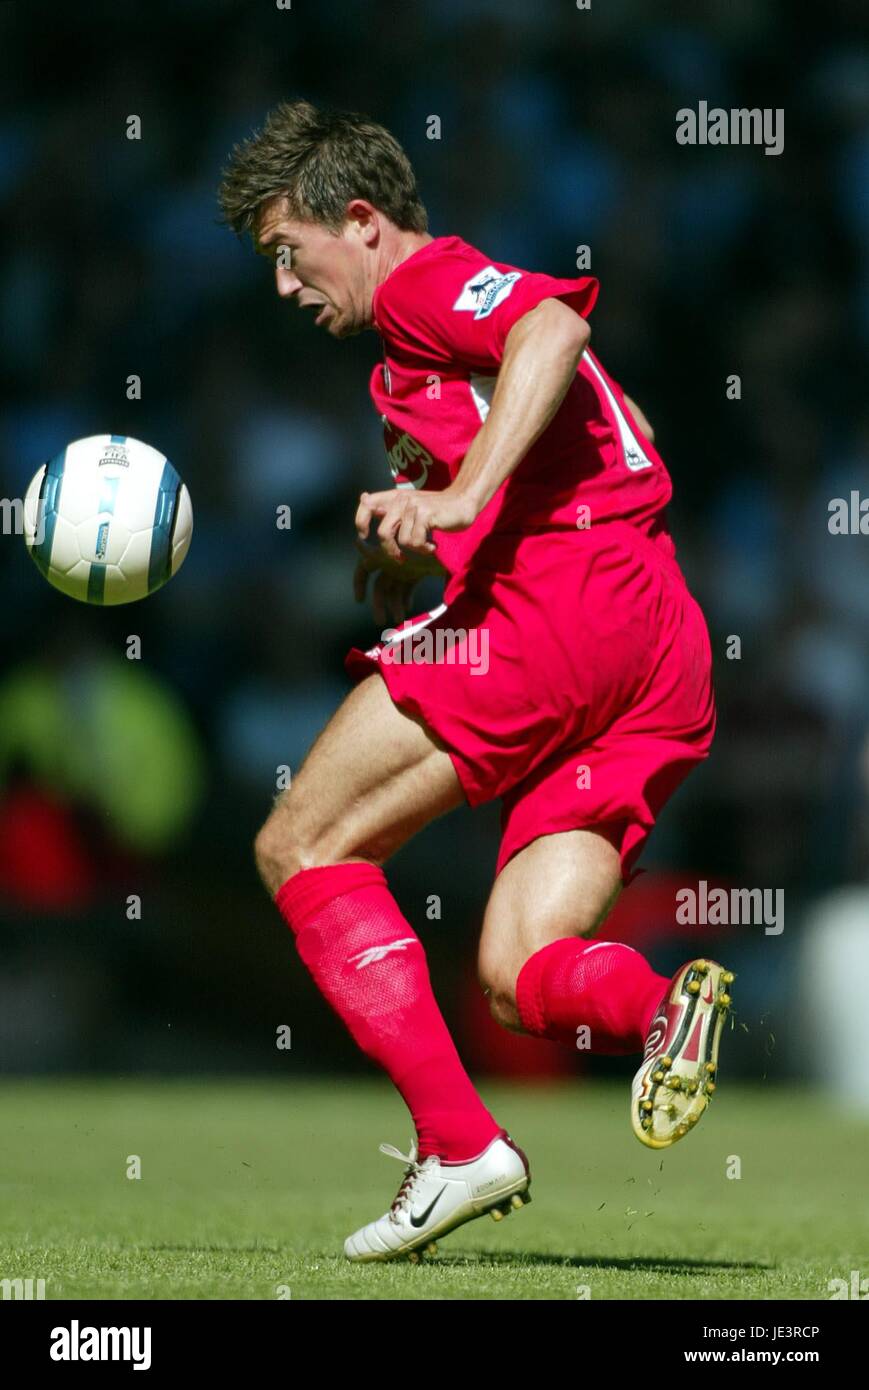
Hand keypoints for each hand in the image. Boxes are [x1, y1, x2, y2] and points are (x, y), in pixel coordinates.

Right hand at [353, 538, 443, 625]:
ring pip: (394, 590)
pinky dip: (406, 599)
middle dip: (379, 603)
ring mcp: (405, 568)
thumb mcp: (401, 543)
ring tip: (398, 620)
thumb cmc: (424, 539)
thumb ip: (378, 547)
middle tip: (380, 622)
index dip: (359, 583)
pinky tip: (408, 608)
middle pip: (380, 586)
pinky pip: (408, 589)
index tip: (360, 600)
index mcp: (384, 552)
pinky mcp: (417, 572)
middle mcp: (392, 561)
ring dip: (394, 605)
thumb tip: (356, 543)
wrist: (451, 540)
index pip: (365, 568)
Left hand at [354, 486, 478, 561]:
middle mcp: (401, 499)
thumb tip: (364, 497)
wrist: (463, 502)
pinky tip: (434, 544)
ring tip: (427, 545)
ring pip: (403, 541)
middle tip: (400, 559)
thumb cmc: (437, 509)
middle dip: (390, 551)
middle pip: (383, 533)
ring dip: (416, 549)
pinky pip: (416, 542)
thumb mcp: (411, 506)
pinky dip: (425, 548)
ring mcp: (413, 506)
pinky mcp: (425, 515)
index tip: (364, 536)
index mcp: (395, 497)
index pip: (367, 505)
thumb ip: (390, 506)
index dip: (361, 521)